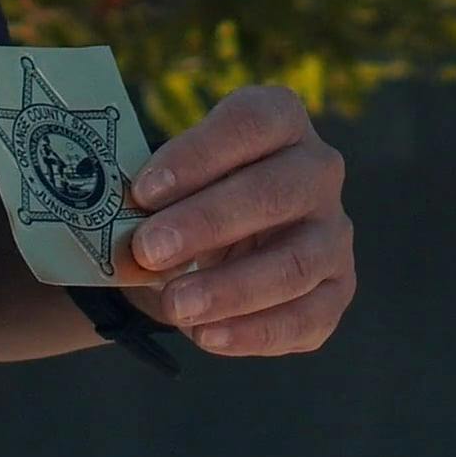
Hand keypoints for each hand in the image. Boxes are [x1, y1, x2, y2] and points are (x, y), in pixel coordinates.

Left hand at [119, 85, 354, 356]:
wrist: (216, 243)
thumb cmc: (188, 197)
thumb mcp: (169, 182)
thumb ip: (150, 197)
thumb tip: (118, 231)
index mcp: (281, 120)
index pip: (250, 123)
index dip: (197, 155)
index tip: (143, 190)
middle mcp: (319, 170)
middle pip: (274, 193)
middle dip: (206, 223)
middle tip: (148, 250)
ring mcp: (334, 233)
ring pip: (295, 263)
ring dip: (231, 288)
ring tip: (175, 306)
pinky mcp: (337, 290)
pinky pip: (307, 318)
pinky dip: (255, 332)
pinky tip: (208, 336)